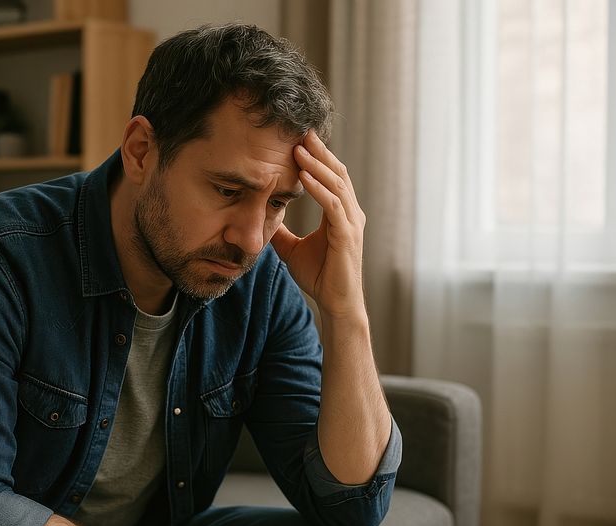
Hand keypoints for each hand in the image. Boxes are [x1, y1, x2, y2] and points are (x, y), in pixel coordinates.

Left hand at [270, 131, 366, 321]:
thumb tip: (264, 220)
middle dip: (319, 151)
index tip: (299, 139)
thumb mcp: (292, 249)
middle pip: (337, 172)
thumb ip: (282, 232)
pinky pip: (333, 206)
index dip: (317, 157)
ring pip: (336, 184)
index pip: (331, 176)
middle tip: (302, 130)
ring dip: (317, 164)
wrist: (336, 304)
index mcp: (341, 213)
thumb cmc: (320, 277)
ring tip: (299, 148)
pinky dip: (319, 189)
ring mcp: (351, 224)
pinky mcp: (347, 236)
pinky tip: (303, 177)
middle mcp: (351, 214)